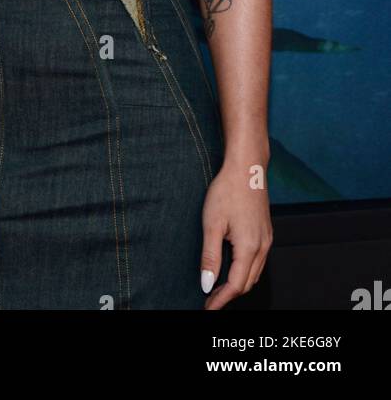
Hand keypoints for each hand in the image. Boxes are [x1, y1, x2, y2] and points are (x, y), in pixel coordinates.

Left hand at [200, 159, 272, 309]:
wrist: (247, 167)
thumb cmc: (228, 191)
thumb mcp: (212, 224)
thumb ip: (210, 256)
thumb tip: (207, 284)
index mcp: (250, 247)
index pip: (236, 285)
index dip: (221, 300)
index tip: (207, 307)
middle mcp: (263, 246)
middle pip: (248, 282)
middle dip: (229, 295)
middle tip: (210, 300)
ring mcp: (267, 239)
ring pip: (255, 273)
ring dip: (238, 283)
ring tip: (218, 287)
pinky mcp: (266, 232)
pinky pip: (258, 260)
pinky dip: (245, 270)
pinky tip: (232, 266)